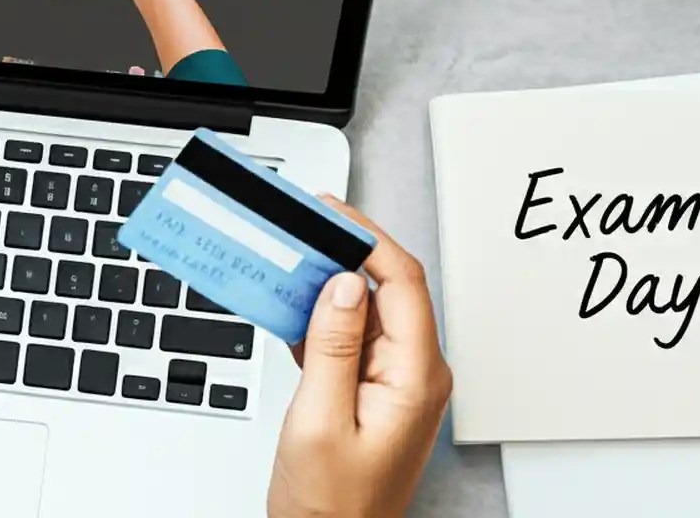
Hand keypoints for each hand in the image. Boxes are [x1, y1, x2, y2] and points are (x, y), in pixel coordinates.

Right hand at [268, 200, 452, 517]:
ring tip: (285, 263)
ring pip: (364, 310)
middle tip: (298, 228)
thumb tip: (342, 284)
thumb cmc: (331, 507)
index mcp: (414, 378)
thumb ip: (332, 347)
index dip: (365, 237)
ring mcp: (395, 381)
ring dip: (325, 286)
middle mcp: (414, 373)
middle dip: (341, 253)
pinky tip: (288, 311)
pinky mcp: (372, 389)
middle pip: (385, 288)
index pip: (401, 281)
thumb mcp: (319, 421)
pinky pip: (350, 337)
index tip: (329, 211)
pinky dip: (319, 319)